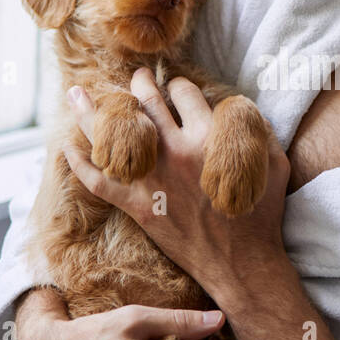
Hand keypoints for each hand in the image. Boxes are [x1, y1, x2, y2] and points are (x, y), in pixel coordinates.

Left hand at [63, 70, 290, 302]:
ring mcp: (152, 178)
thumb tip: (246, 111)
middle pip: (147, 102)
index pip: (184, 93)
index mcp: (208, 137)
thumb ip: (260, 132)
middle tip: (136, 77)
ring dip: (91, 109)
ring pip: (115, 133)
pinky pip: (99, 181)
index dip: (180, 86)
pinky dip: (80, 165)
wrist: (241, 263)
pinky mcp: (137, 205)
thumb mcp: (273, 164)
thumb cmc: (260, 215)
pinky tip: (66, 148)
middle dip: (139, 83)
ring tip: (77, 93)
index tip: (177, 89)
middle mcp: (175, 151)